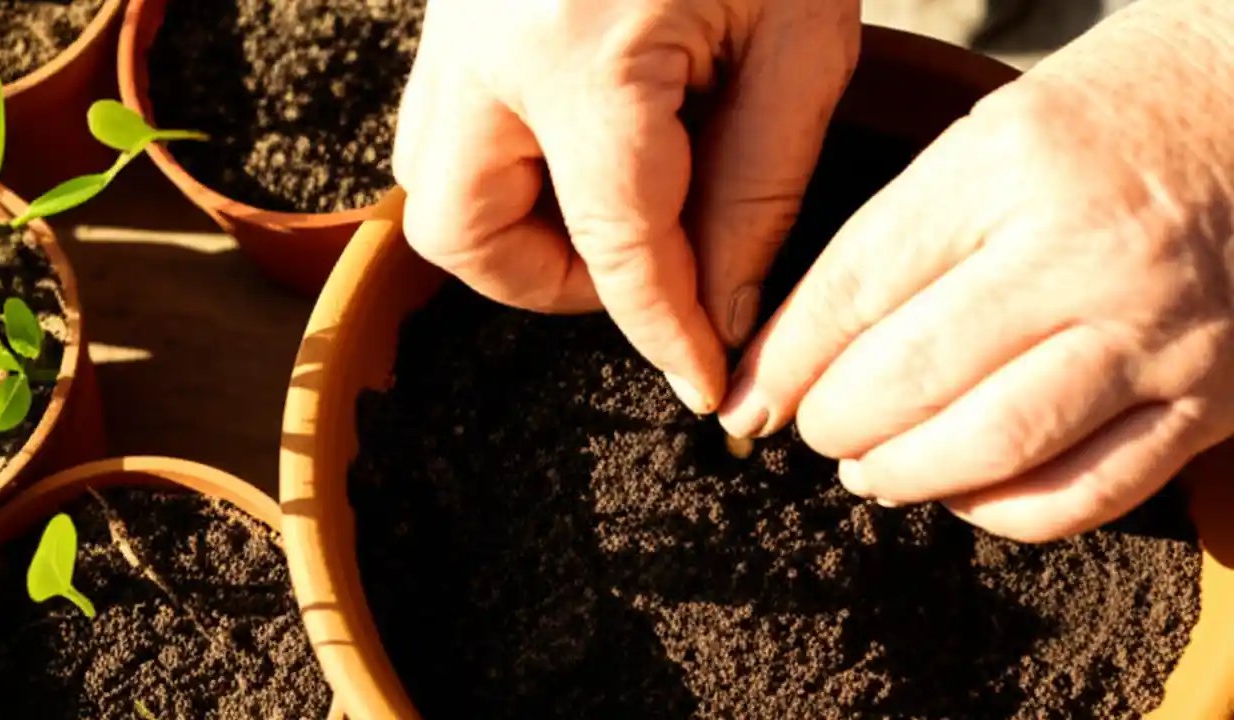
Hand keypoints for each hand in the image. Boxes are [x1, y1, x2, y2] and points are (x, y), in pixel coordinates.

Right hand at [394, 0, 859, 412]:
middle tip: (643, 273)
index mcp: (579, 52)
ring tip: (619, 205)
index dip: (668, 333)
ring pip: (436, 184)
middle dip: (552, 283)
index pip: (618, 247)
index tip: (709, 385)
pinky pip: (450, 125)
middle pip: (462, 232)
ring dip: (520, 228)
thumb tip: (722, 315)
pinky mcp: (458, 11)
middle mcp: (484, 45)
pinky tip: (592, 149)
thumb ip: (758, 190)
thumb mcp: (800, 42)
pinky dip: (512, 169)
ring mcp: (453, 21)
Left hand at [719, 0, 1233, 540]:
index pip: (856, 288)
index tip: (748, 399)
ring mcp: (1156, 332)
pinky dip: (1004, 511)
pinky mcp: (1209, 398)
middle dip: (834, 422)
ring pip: (993, 447)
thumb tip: (808, 345)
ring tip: (870, 471)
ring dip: (906, 475)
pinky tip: (966, 492)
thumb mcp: (993, 131)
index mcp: (1010, 165)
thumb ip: (905, 233)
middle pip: (913, 377)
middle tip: (812, 429)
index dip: (784, 360)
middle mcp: (1084, 253)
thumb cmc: (1118, 112)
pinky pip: (1087, 493)